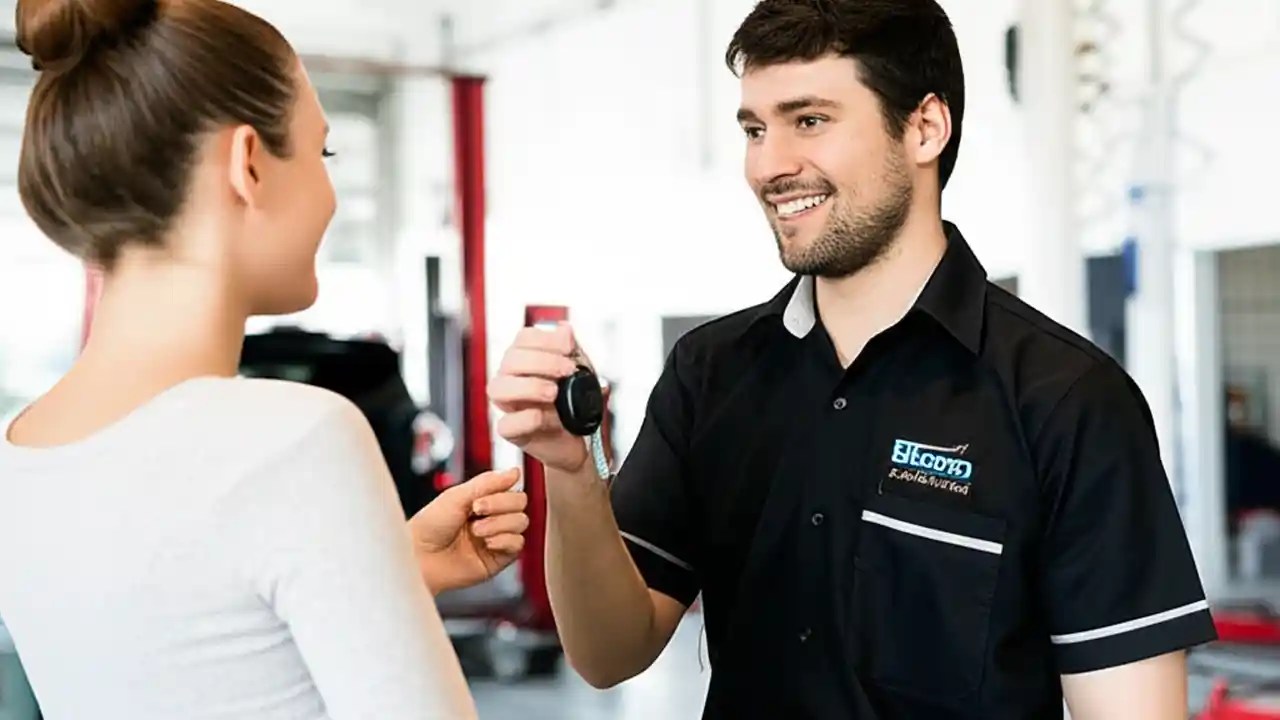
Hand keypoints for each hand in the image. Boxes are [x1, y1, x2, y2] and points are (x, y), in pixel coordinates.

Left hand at [409, 468, 528, 594]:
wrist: (419, 556)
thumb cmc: (429, 527)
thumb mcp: (456, 496)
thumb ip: (488, 482)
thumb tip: (515, 471)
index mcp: (482, 499)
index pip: (510, 488)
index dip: (499, 492)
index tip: (477, 500)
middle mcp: (492, 517)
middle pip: (520, 503)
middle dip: (500, 506)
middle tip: (477, 512)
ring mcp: (496, 537)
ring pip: (521, 522)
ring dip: (499, 524)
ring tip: (476, 531)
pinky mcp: (498, 558)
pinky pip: (518, 544)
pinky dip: (505, 541)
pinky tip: (487, 543)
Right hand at [489, 322, 592, 472]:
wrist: (581, 440)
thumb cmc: (574, 402)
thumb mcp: (579, 372)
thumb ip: (571, 350)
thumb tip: (564, 329)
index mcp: (525, 360)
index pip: (523, 339)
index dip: (546, 339)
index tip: (569, 348)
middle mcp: (511, 379)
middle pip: (510, 359)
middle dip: (542, 361)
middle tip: (567, 370)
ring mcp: (509, 405)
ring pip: (498, 388)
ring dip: (529, 386)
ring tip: (554, 392)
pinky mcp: (512, 431)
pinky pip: (506, 424)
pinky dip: (529, 418)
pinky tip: (549, 417)